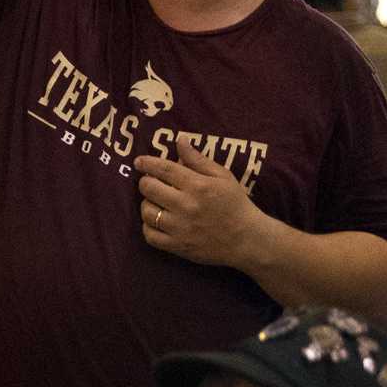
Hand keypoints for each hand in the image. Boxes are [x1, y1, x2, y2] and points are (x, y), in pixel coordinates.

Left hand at [136, 139, 264, 267]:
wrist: (247, 239)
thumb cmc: (235, 204)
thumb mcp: (222, 176)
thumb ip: (198, 159)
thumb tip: (180, 140)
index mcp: (198, 186)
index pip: (164, 169)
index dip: (147, 163)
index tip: (139, 161)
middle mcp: (186, 206)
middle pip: (149, 188)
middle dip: (146, 182)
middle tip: (152, 182)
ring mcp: (179, 228)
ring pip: (146, 211)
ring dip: (147, 204)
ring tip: (156, 202)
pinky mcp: (176, 246)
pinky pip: (149, 235)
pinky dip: (147, 227)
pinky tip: (156, 221)